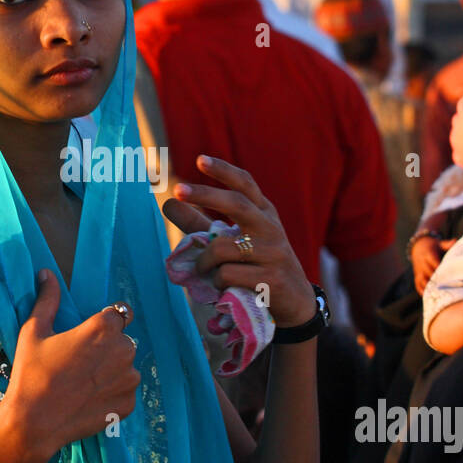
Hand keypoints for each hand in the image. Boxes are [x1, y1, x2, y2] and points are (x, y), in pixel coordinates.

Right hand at [0, 269, 140, 458]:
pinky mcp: (129, 403)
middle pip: (122, 341)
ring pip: (125, 367)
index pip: (119, 313)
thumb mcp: (34, 331)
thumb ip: (48, 299)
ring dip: (111, 371)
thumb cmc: (31, 373)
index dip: (104, 323)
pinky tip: (88, 399)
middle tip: (78, 363)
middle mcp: (124, 349)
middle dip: (107, 348)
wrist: (34, 422)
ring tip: (82, 383)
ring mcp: (129, 379)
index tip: (89, 336)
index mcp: (104, 327)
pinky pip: (124, 391)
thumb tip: (47, 273)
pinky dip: (112, 394)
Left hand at [163, 154, 314, 327]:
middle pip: (237, 203)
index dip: (223, 171)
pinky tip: (224, 288)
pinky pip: (228, 275)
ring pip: (223, 248)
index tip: (200, 159)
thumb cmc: (257, 266)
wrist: (295, 302)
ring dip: (203, 262)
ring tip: (203, 272)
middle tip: (178, 190)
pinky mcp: (271, 279)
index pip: (245, 184)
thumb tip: (167, 203)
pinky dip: (217, 282)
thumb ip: (199, 224)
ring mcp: (273, 253)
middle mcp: (271, 228)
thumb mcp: (232, 241)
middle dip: (205, 195)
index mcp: (263, 214)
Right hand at [411, 236, 455, 295]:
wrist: (418, 247)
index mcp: (428, 255)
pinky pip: (417, 284)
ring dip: (428, 287)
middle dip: (436, 280)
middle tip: (446, 288)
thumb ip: (447, 244)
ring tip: (437, 295)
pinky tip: (428, 297)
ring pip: (422, 280)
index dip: (440, 269)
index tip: (448, 275)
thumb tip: (455, 241)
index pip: (434, 263)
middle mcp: (422, 263)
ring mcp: (418, 270)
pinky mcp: (416, 275)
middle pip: (429, 273)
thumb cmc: (433, 246)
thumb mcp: (440, 243)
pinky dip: (421, 290)